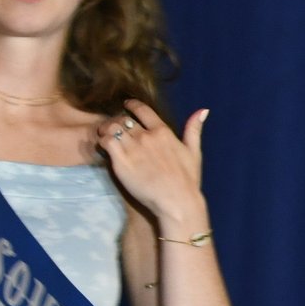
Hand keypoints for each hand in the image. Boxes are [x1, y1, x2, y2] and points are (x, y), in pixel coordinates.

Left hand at [100, 100, 207, 227]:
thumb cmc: (187, 180)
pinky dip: (102, 141)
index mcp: (163, 132)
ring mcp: (132, 148)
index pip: (142, 110)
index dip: (132, 105)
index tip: (126, 104)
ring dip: (106, 129)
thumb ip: (194, 130)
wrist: (176, 201)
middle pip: (124, 119)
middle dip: (117, 120)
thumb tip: (203, 111)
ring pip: (112, 128)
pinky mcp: (121, 161)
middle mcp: (146, 136)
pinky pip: (106, 142)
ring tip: (104, 134)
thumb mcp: (194, 152)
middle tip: (113, 126)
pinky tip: (103, 146)